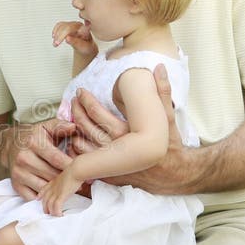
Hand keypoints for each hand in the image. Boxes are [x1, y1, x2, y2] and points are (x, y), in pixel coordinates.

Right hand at [2, 118, 75, 200]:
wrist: (9, 143)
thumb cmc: (33, 136)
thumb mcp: (46, 126)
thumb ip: (60, 125)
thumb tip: (73, 127)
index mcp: (34, 143)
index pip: (57, 159)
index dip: (71, 166)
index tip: (81, 169)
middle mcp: (24, 158)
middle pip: (52, 175)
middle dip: (67, 179)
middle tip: (79, 180)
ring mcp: (18, 173)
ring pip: (44, 187)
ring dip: (57, 188)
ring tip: (68, 186)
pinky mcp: (15, 184)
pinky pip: (34, 196)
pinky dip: (44, 196)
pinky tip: (52, 191)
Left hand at [37, 166, 82, 215]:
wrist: (77, 170)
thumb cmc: (76, 171)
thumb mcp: (69, 175)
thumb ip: (68, 180)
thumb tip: (73, 182)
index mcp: (54, 182)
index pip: (44, 189)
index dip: (40, 194)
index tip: (37, 198)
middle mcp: (53, 187)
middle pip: (45, 199)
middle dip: (45, 207)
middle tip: (47, 213)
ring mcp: (56, 192)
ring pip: (49, 205)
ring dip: (51, 212)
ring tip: (54, 216)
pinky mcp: (61, 196)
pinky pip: (56, 207)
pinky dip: (57, 212)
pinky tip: (60, 215)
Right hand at [52, 20, 96, 56]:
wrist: (86, 46)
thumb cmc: (87, 47)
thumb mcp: (84, 48)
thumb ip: (76, 43)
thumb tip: (67, 38)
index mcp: (84, 29)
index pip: (75, 29)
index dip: (65, 34)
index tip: (63, 40)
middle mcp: (78, 25)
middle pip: (67, 26)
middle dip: (60, 35)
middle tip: (56, 44)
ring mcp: (72, 25)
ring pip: (62, 25)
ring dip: (56, 34)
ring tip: (55, 43)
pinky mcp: (67, 26)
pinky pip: (59, 25)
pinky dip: (55, 30)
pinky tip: (54, 36)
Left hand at [71, 64, 189, 193]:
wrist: (174, 176)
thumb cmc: (171, 146)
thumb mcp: (168, 118)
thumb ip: (162, 92)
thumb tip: (159, 68)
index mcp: (129, 133)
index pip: (98, 115)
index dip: (86, 101)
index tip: (81, 92)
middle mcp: (118, 149)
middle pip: (87, 129)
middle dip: (76, 112)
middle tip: (73, 101)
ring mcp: (112, 165)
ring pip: (82, 146)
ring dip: (73, 131)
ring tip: (70, 117)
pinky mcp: (109, 176)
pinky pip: (86, 163)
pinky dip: (77, 150)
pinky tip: (76, 139)